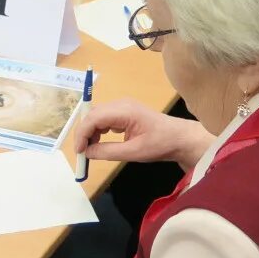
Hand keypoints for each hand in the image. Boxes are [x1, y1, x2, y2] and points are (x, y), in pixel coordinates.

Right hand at [77, 98, 214, 169]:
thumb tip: (87, 152)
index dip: (82, 133)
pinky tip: (100, 142)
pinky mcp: (124, 112)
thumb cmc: (160, 145)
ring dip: (90, 131)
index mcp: (124, 111)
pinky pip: (105, 118)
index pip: (94, 117)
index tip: (79, 151)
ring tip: (91, 149)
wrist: (179, 139)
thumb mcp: (133, 152)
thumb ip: (107, 152)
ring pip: (97, 115)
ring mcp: (123, 107)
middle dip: (84, 132)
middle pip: (93, 114)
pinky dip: (98, 129)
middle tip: (82, 151)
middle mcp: (121, 104)